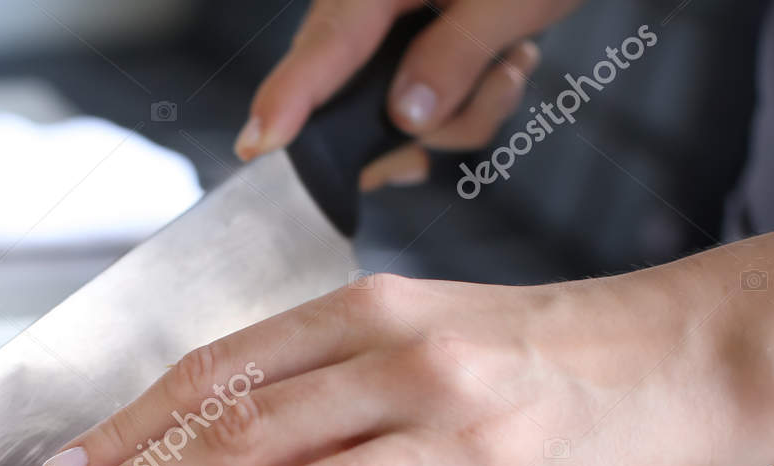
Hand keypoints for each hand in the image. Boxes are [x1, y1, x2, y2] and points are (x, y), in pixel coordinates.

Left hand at [34, 255, 773, 465]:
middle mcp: (407, 372)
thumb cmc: (549, 349)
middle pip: (242, 431)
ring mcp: (459, 451)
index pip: (221, 370)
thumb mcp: (427, 323)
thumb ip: (328, 369)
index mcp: (373, 316)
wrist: (692, 362)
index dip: (132, 422)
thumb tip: (220, 431)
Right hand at [236, 0, 581, 189]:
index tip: (258, 143)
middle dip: (419, 123)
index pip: (326, 45)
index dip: (289, 100)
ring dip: (464, 112)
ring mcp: (385, 34)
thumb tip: (407, 117)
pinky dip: (470, 105)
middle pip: (349, 99)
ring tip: (515, 60)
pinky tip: (505, 62)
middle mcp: (368, 7)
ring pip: (396, 119)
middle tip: (487, 90)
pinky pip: (425, 112)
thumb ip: (456, 55)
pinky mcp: (407, 53)